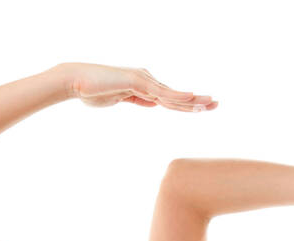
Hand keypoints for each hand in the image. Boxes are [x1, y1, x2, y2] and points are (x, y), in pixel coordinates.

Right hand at [58, 62, 216, 111]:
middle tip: (217, 104)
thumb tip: (153, 103)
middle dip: (196, 100)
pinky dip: (176, 96)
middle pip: (175, 95)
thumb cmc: (94, 91)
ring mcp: (142, 80)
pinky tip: (190, 98)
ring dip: (191, 100)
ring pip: (171, 94)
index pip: (169, 99)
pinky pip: (160, 92)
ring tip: (209, 104)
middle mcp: (147, 81)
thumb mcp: (121, 99)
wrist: (77, 82)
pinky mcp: (136, 81)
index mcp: (144, 87)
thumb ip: (137, 100)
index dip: (187, 104)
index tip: (203, 108)